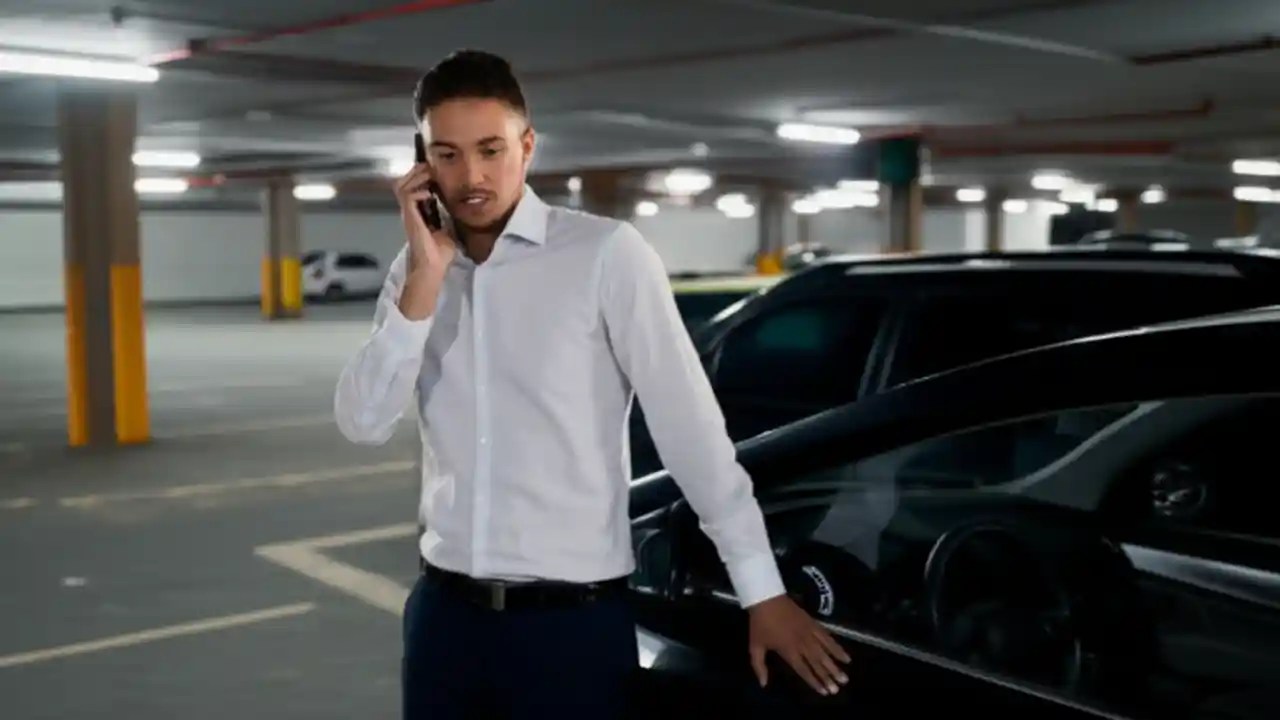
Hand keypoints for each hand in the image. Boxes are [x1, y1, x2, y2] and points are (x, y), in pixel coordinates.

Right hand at [393, 162, 455, 276]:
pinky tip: (430, 195)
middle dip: (416, 172)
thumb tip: (460, 209)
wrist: (433, 267)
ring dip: (416, 178)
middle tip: (430, 168)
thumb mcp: (449, 229)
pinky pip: (408, 197)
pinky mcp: (410, 218)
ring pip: (402, 186)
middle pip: (403, 182)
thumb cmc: (440, 253)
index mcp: (419, 212)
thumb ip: (450, 218)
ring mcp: (409, 214)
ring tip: (429, 177)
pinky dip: (419, 192)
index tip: (435, 170)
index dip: (421, 176)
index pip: (413, 187)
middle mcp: (411, 211)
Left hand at [748, 594, 851, 695]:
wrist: (766, 598)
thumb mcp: (755, 646)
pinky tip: (846, 656)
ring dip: (835, 665)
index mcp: (788, 651)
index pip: (803, 670)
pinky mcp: (814, 623)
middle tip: (838, 689)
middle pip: (817, 663)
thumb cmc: (760, 624)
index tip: (824, 692)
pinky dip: (837, 647)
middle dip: (828, 677)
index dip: (814, 681)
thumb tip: (764, 684)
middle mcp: (802, 644)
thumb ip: (759, 666)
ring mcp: (809, 633)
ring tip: (845, 678)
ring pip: (825, 652)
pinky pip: (828, 637)